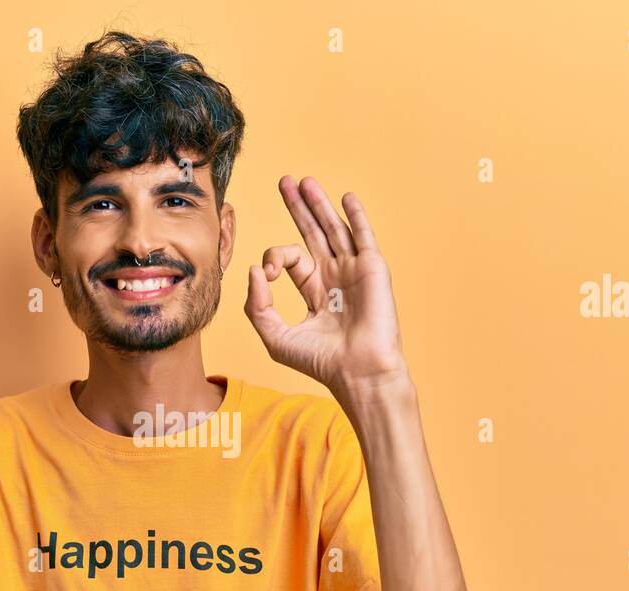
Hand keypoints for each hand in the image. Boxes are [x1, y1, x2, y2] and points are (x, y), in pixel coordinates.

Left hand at [244, 175, 410, 399]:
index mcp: (314, 291)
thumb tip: (255, 270)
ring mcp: (355, 271)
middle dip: (299, 207)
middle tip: (284, 181)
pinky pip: (364, 237)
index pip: (290, 258)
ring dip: (320, 204)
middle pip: (313, 233)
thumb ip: (258, 306)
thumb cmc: (320, 362)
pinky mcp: (372, 270)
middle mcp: (335, 277)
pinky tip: (346, 197)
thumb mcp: (275, 336)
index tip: (267, 275)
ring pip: (335, 229)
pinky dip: (356, 216)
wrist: (357, 371)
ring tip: (305, 181)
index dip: (274, 258)